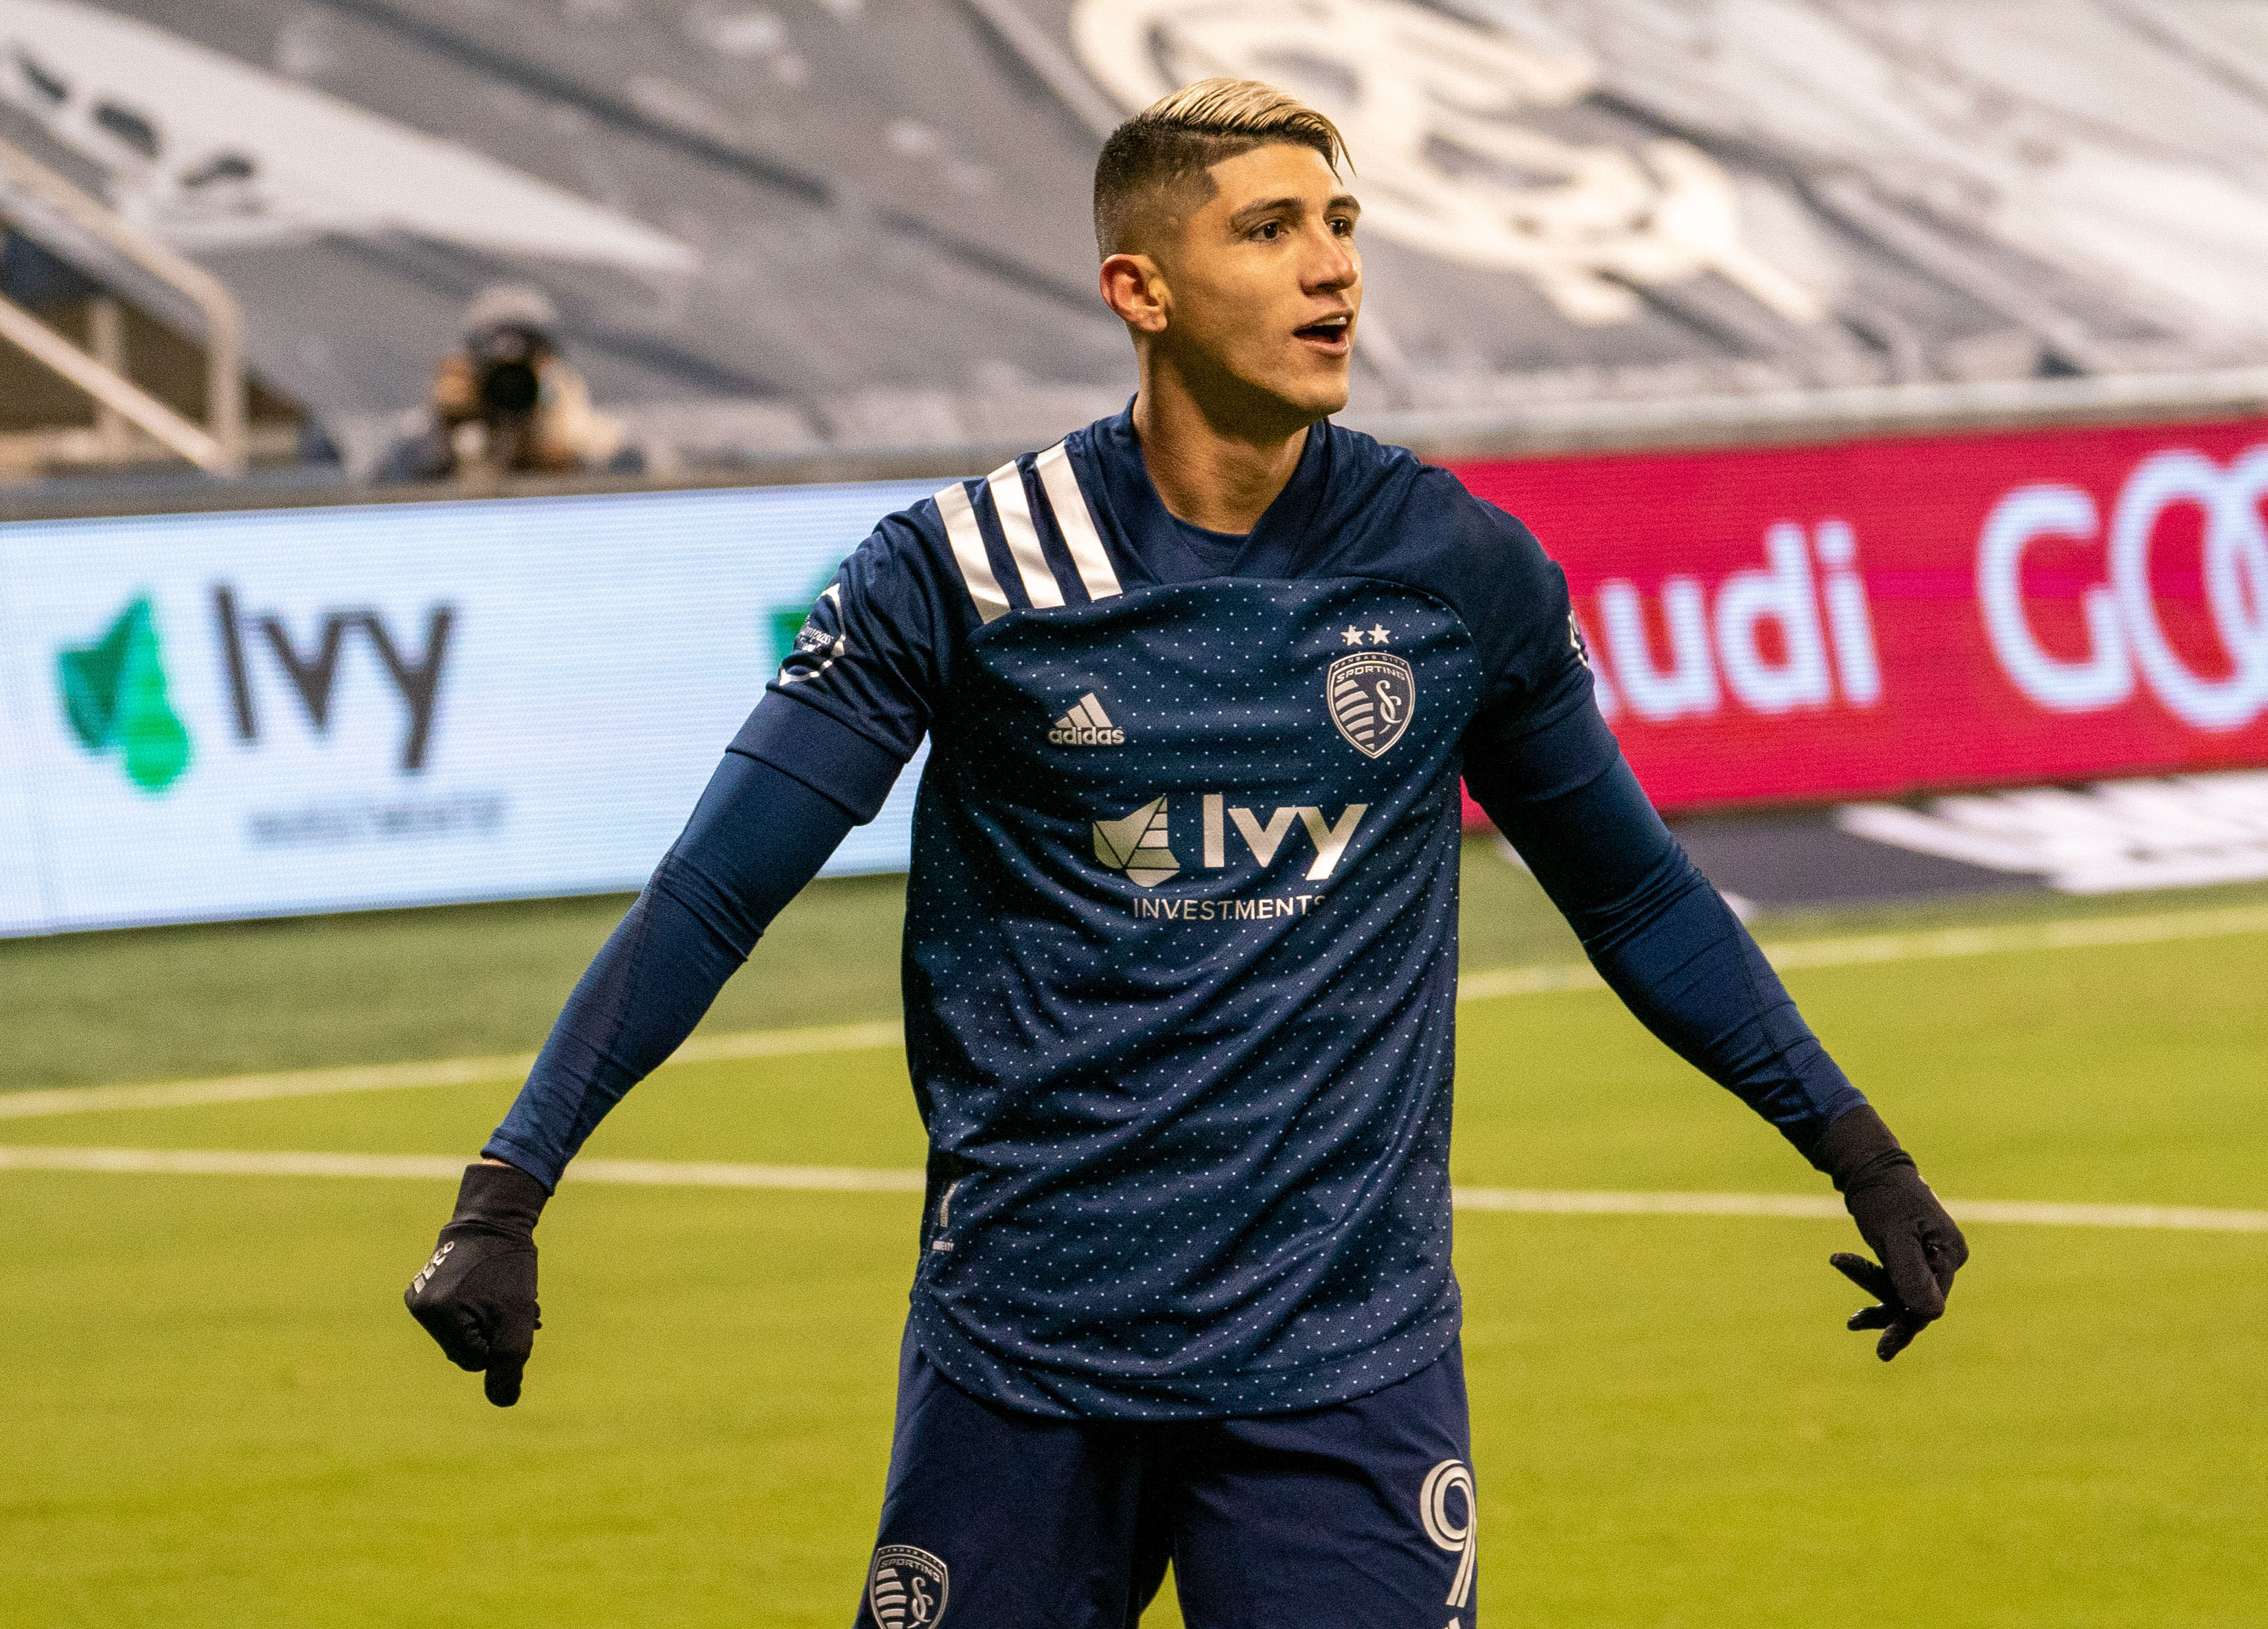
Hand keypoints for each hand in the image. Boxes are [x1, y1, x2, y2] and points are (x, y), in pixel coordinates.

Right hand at [405, 1161, 548, 1404]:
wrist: (493, 1220)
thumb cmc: (509, 1268)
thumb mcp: (518, 1318)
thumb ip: (510, 1364)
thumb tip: (503, 1402)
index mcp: (438, 1316)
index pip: (475, 1361)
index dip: (501, 1340)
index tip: (512, 1312)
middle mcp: (420, 1309)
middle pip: (466, 1350)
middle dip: (494, 1333)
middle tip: (515, 1305)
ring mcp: (418, 1299)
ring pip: (461, 1336)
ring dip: (487, 1324)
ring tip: (502, 1296)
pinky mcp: (423, 1291)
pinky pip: (451, 1319)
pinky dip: (474, 1312)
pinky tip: (486, 1291)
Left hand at [1809, 1106, 1968, 1360]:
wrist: (1869, 1166)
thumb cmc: (1883, 1196)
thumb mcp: (1893, 1233)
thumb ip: (1911, 1272)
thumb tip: (1932, 1316)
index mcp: (1950, 1254)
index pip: (1931, 1301)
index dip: (1906, 1324)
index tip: (1883, 1347)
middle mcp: (1945, 1259)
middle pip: (1918, 1301)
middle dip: (1889, 1317)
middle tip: (1856, 1328)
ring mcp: (1929, 1258)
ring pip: (1904, 1295)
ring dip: (1876, 1304)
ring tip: (1852, 1322)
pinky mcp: (1911, 1256)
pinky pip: (1895, 1283)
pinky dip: (1873, 1287)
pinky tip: (1854, 1306)